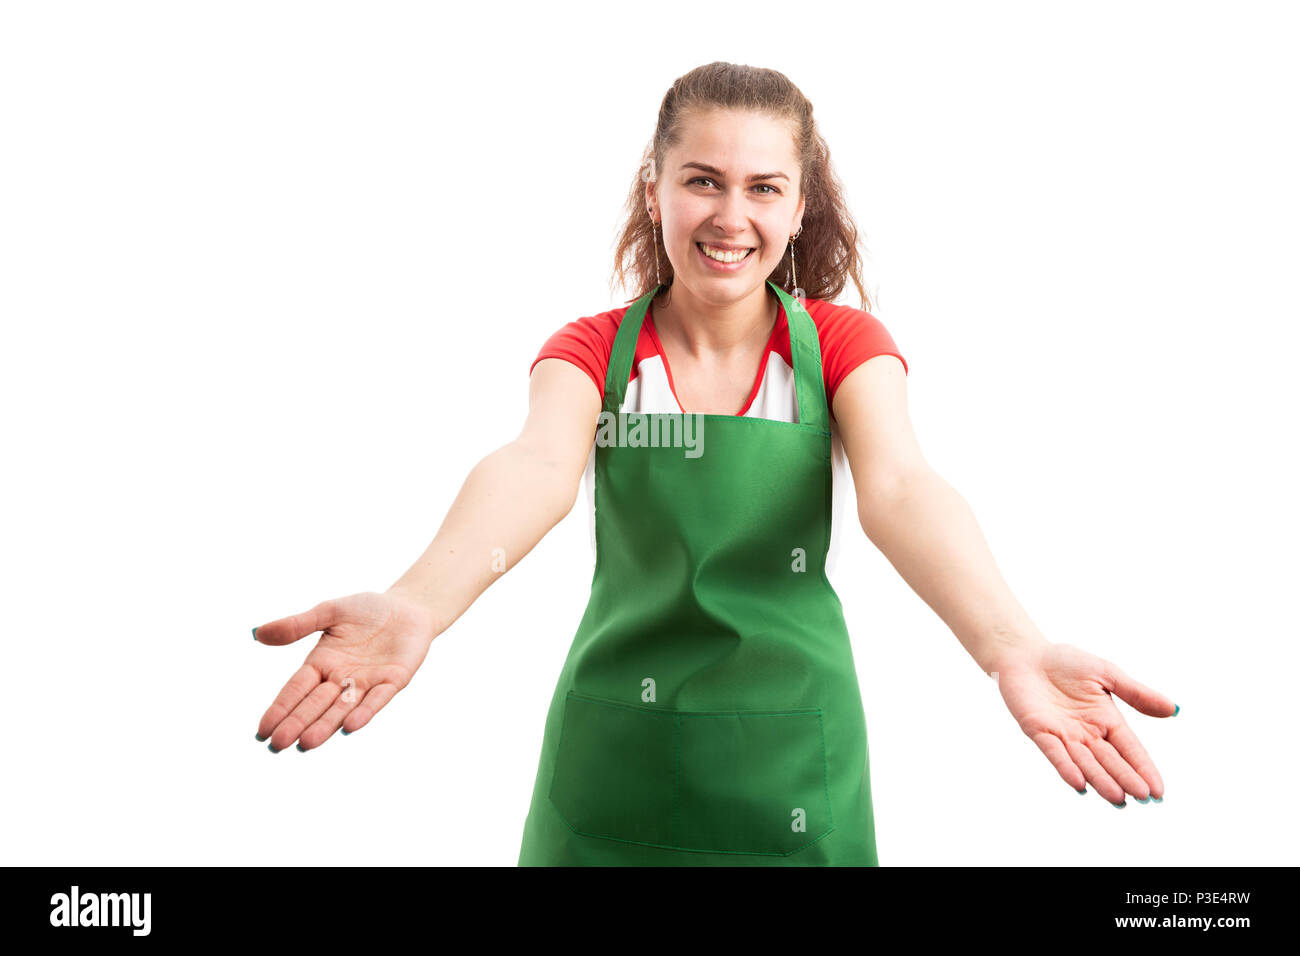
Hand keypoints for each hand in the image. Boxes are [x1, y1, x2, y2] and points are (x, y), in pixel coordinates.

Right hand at [252, 590, 440, 750]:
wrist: (407, 607)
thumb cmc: (367, 610)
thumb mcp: (329, 612)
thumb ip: (297, 624)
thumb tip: (257, 633)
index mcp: (322, 664)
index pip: (296, 689)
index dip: (280, 708)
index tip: (262, 731)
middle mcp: (342, 679)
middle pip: (315, 704)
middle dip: (297, 723)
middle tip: (278, 745)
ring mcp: (367, 682)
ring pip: (343, 708)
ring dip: (326, 725)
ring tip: (307, 743)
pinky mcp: (393, 680)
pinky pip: (377, 699)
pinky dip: (365, 711)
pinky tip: (350, 726)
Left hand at [991, 642, 1176, 804]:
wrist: (1026, 653)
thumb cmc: (1065, 662)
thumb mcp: (1106, 674)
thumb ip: (1136, 693)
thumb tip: (1174, 709)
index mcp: (1106, 720)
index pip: (1130, 748)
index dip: (1143, 768)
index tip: (1158, 791)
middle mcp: (1086, 733)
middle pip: (1110, 760)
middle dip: (1126, 778)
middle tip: (1143, 799)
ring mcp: (1062, 734)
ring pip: (1085, 762)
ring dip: (1101, 780)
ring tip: (1118, 798)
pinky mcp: (1038, 731)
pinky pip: (1054, 752)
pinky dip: (1066, 767)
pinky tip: (1079, 783)